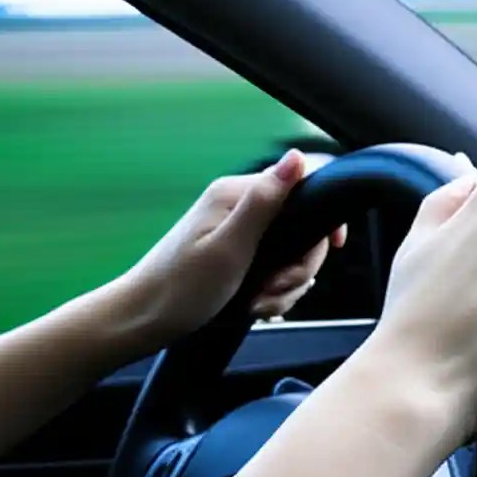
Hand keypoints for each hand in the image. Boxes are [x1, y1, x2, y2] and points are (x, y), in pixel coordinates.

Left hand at [121, 149, 345, 342]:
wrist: (144, 320)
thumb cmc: (180, 287)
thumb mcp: (229, 246)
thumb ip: (265, 202)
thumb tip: (297, 157)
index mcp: (236, 194)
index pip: (304, 187)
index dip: (324, 218)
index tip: (332, 247)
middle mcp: (239, 206)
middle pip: (303, 225)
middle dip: (299, 265)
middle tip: (276, 289)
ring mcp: (239, 230)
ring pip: (292, 252)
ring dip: (286, 285)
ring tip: (261, 302)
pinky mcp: (238, 253)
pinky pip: (275, 268)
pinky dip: (274, 291)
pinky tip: (257, 304)